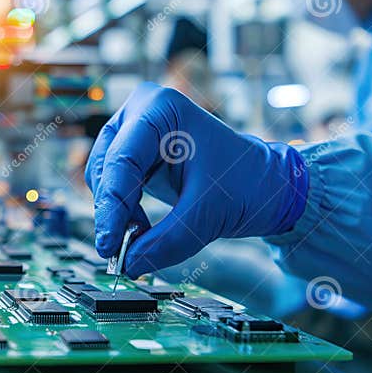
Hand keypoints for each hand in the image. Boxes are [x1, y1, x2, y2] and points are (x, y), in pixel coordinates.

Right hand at [85, 82, 307, 277]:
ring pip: (105, 177)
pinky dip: (123, 210)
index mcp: (162, 109)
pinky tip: (140, 230)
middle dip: (113, 211)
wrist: (266, 185)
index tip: (109, 245)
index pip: (122, 161)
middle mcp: (143, 112)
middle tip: (120, 251)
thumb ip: (165, 241)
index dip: (112, 207)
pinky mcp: (138, 153)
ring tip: (138, 239)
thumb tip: (129, 263)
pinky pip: (115, 184)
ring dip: (117, 212)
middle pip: (107, 167)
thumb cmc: (247, 182)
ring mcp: (137, 131)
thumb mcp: (207, 215)